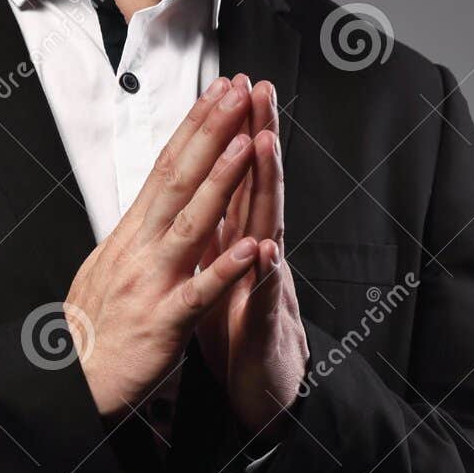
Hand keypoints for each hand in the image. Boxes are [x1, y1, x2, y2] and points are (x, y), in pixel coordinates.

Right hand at [63, 78, 259, 420]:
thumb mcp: (109, 264)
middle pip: (178, 180)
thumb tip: (151, 198)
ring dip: (221, 183)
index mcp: (131, 234)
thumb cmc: (95, 326)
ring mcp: (151, 282)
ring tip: (247, 146)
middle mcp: (139, 249)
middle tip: (236, 95)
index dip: (193, 128)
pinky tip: (251, 248)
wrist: (72, 380)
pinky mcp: (163, 322)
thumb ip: (136, 231)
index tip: (216, 94)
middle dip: (210, 134)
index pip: (165, 168)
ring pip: (190, 224)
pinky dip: (225, 269)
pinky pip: (198, 293)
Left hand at [194, 73, 308, 438]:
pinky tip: (266, 249)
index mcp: (237, 237)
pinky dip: (264, 274)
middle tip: (260, 91)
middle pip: (258, 186)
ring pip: (267, 228)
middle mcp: (257, 251)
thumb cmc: (239, 327)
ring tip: (264, 144)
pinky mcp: (265, 324)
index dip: (233, 132)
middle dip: (259, 137)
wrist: (263, 386)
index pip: (235, 174)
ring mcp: (265, 284)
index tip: (231, 86)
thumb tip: (206, 185)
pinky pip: (263, 297)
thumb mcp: (222, 267)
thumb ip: (219, 228)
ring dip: (266, 187)